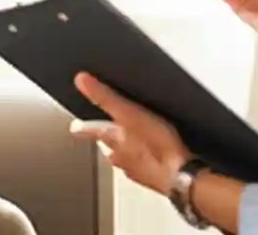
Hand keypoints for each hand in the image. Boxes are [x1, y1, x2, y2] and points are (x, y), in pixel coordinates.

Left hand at [69, 72, 191, 196]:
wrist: (182, 175)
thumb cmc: (158, 146)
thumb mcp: (129, 113)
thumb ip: (105, 97)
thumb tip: (81, 80)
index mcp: (113, 139)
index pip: (92, 130)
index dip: (84, 127)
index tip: (75, 127)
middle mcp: (120, 156)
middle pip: (109, 146)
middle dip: (110, 139)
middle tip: (110, 132)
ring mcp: (136, 169)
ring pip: (126, 158)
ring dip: (129, 151)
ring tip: (137, 142)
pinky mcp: (153, 177)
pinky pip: (145, 168)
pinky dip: (148, 161)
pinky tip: (157, 157)